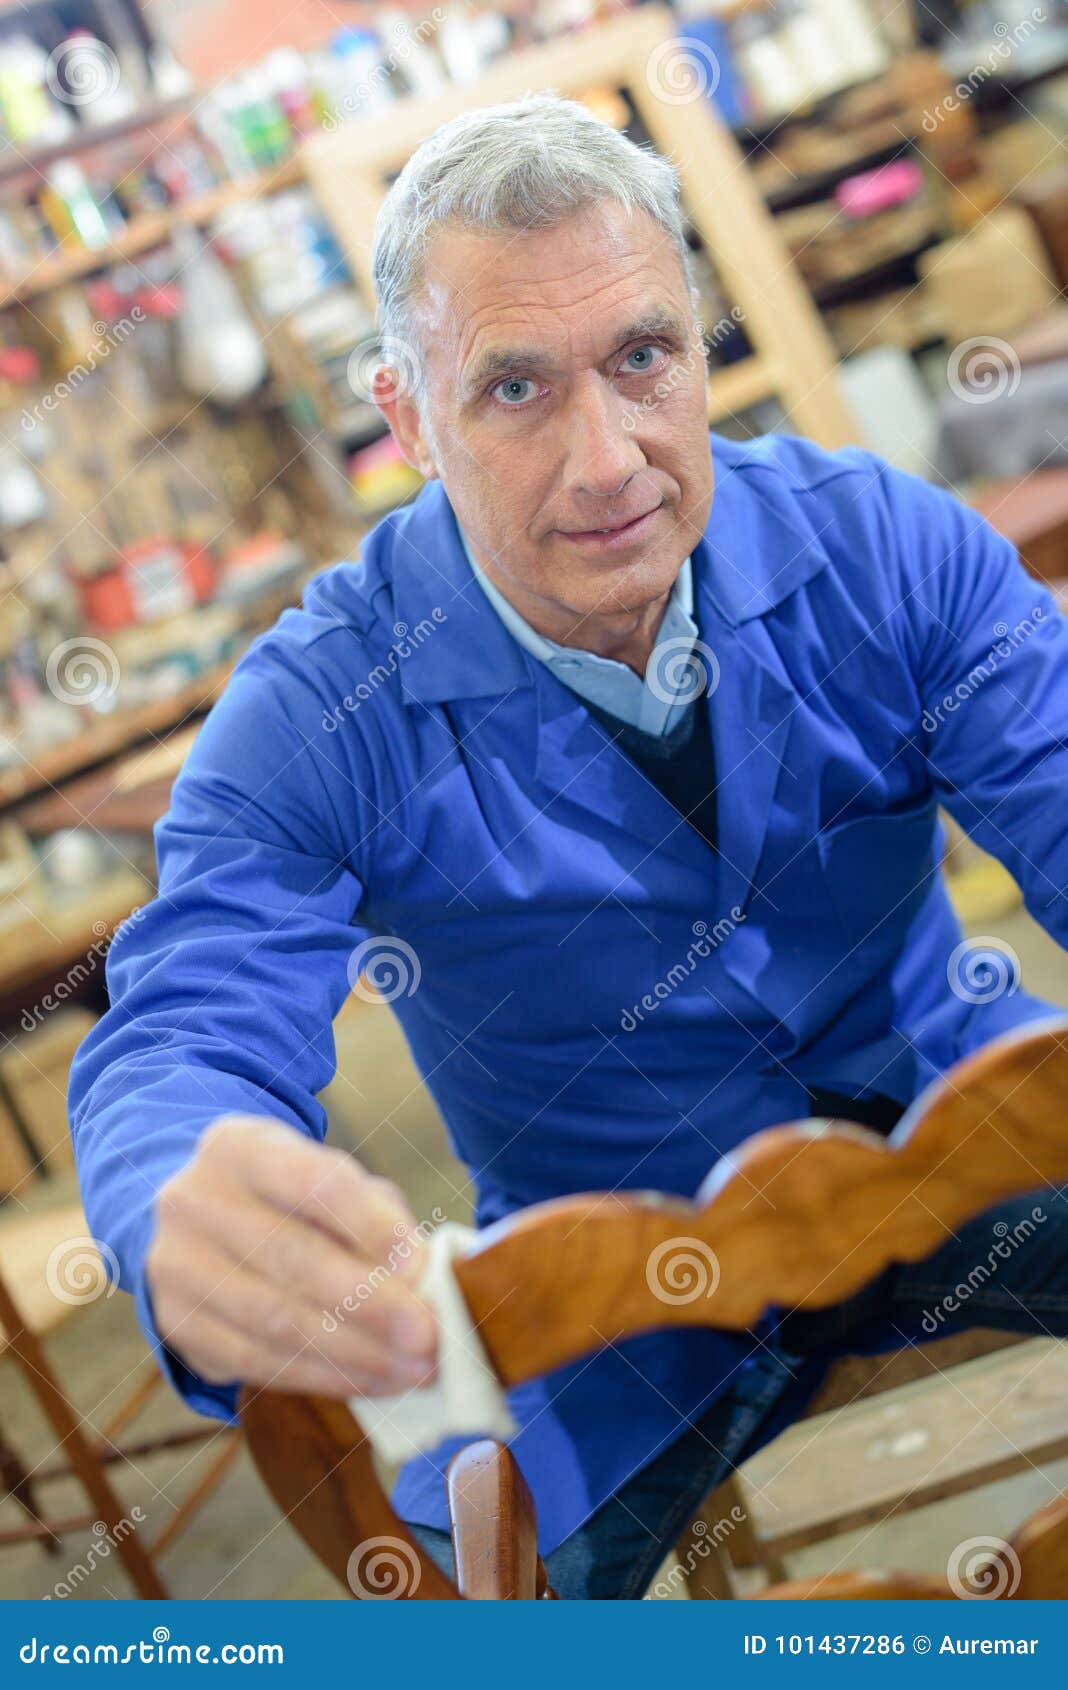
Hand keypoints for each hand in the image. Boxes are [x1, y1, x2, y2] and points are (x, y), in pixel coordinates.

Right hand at [146, 1115, 437, 1398]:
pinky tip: (369, 1383)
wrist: (201, 1224)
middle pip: (292, 1258)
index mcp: (239, 1147)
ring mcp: (176, 1267)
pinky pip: (257, 1363)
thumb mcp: (328, 1180)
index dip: (371, 1227)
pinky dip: (321, 1378)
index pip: (312, 1183)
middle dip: (371, 1305)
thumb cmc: (288, 1200)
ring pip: (275, 1321)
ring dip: (354, 1354)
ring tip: (411, 1370)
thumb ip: (375, 1215)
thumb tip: (415, 1276)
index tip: (420, 1268)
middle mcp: (194, 1201)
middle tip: (428, 1337)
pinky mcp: (176, 1326)